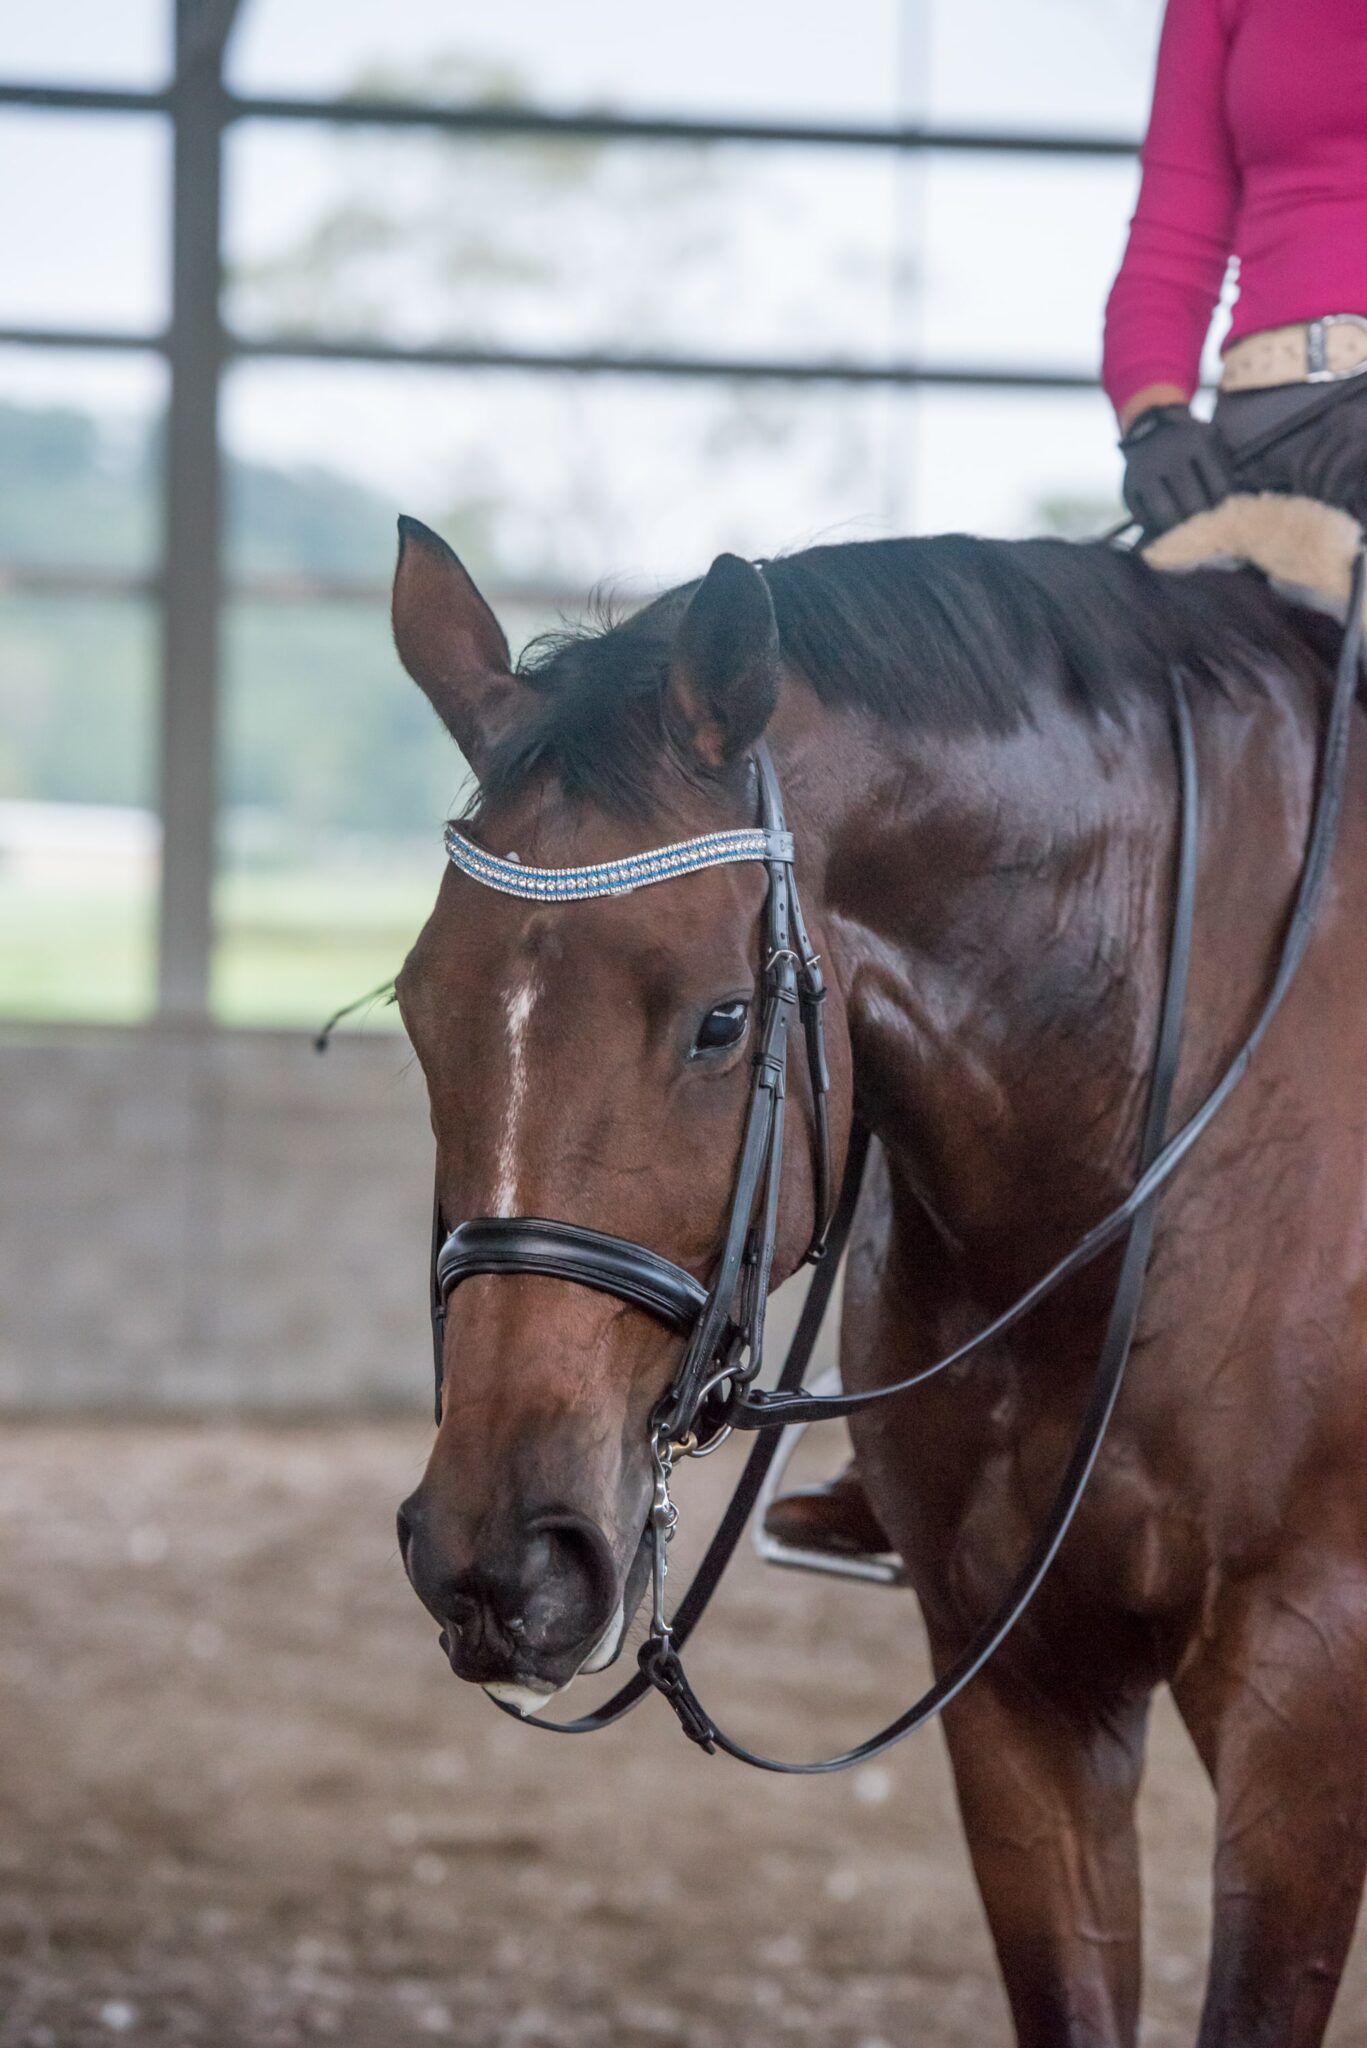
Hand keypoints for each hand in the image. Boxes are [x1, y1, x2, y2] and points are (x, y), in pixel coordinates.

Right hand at [1119, 405, 1232, 534]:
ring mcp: (1146, 471)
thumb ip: (1224, 466)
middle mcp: (1170, 456)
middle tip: (1207, 531)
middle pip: (1193, 503)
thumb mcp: (1211, 440)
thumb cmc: (1190, 440)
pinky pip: (1143, 516)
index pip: (1219, 487)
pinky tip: (1163, 524)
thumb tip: (1237, 503)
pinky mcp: (1128, 486)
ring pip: (1164, 513)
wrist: (1151, 425)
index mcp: (1198, 442)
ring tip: (1185, 534)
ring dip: (1177, 529)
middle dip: (1203, 522)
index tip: (1225, 516)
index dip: (1224, 507)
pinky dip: (1154, 525)